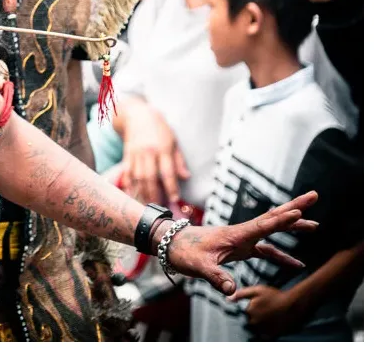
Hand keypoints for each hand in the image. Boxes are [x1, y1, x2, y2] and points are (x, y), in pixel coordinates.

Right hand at [119, 103, 189, 204]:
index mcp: (162, 148)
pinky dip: (129, 184)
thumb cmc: (159, 128)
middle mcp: (148, 152)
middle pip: (150, 177)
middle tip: (158, 207)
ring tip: (146, 204)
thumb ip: (179, 160)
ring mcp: (135, 153)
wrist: (136, 115)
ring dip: (142, 192)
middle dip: (154, 194)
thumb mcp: (173, 141)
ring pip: (137, 176)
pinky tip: (131, 194)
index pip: (167, 171)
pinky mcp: (126, 154)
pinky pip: (127, 171)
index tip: (174, 199)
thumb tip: (186, 177)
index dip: (171, 187)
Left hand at [163, 191, 318, 295]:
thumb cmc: (183, 251)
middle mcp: (241, 233)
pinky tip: (296, 264)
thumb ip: (216, 277)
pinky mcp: (239, 248)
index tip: (298, 211)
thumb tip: (231, 290)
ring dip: (292, 227)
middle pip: (272, 217)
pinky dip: (281, 254)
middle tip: (315, 195)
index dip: (281, 220)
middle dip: (294, 207)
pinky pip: (265, 249)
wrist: (169, 243)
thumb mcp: (198, 266)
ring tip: (315, 225)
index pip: (262, 225)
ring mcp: (242, 239)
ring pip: (271, 231)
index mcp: (234, 234)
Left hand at [227, 284, 303, 337]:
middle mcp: (254, 322)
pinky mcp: (271, 335)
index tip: (261, 306)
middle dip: (256, 317)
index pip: (245, 312)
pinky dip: (266, 331)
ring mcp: (263, 329)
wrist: (293, 305)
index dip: (253, 308)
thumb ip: (241, 294)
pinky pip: (264, 335)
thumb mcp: (257, 290)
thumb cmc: (275, 296)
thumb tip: (227, 299)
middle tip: (267, 311)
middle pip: (250, 321)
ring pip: (257, 328)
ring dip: (261, 324)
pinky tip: (272, 324)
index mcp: (249, 311)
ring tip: (271, 317)